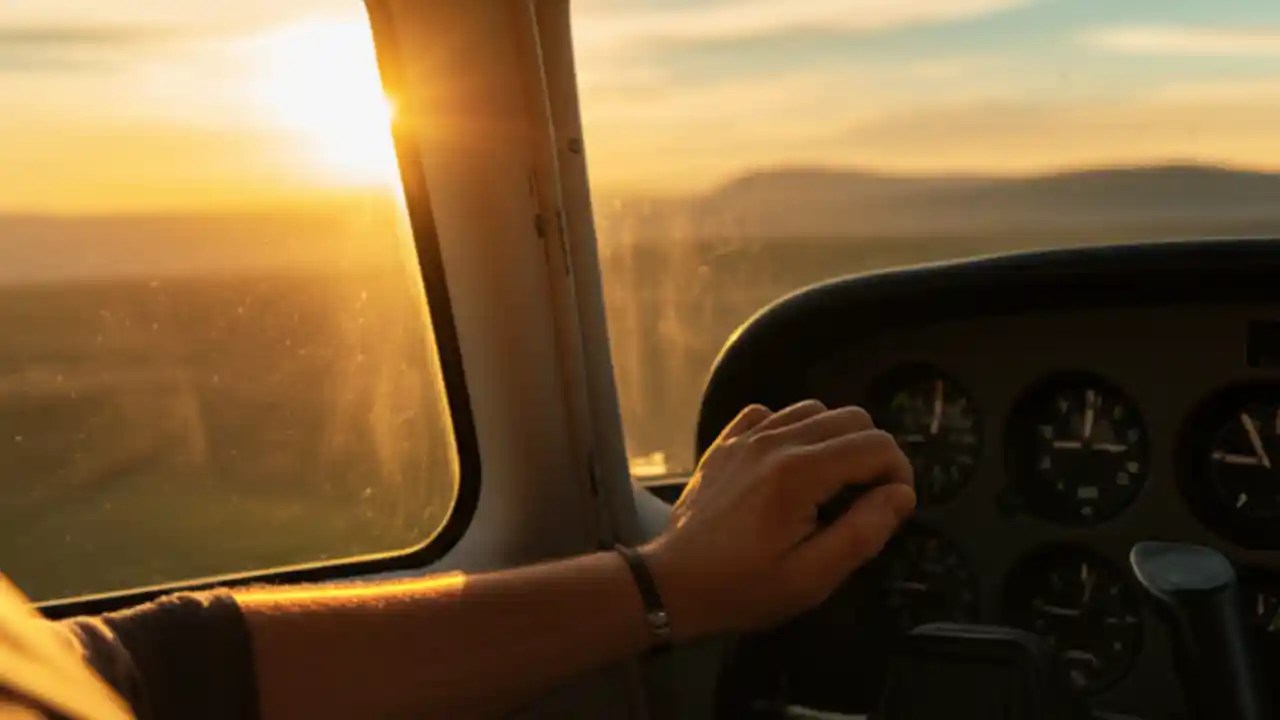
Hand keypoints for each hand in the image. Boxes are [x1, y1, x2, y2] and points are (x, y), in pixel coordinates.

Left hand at [641, 400, 915, 641]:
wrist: (672, 583)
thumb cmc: (744, 587)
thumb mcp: (813, 577)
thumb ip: (864, 531)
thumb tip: (901, 494)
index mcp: (800, 473)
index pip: (876, 445)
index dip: (899, 474)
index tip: (891, 507)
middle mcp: (776, 440)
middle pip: (852, 418)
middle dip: (873, 454)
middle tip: (865, 498)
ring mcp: (746, 435)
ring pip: (815, 409)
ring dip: (835, 440)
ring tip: (830, 484)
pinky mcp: (726, 441)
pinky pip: (772, 413)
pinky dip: (792, 430)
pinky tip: (788, 465)